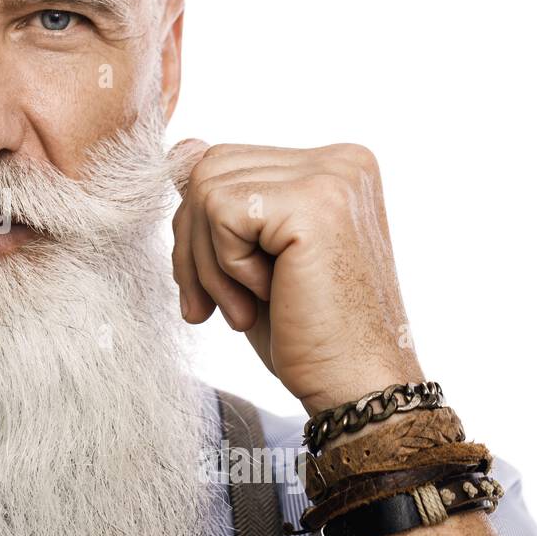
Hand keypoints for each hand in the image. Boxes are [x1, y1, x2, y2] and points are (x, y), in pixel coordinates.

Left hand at [170, 140, 422, 414]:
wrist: (356, 387)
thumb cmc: (307, 332)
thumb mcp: (253, 256)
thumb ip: (225, 200)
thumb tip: (180, 148)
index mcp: (332, 167)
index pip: (224, 164)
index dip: (199, 230)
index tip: (210, 291)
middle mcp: (339, 161)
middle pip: (208, 170)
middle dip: (192, 246)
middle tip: (214, 307)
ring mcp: (331, 176)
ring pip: (205, 189)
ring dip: (207, 262)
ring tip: (244, 307)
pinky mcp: (314, 202)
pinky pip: (220, 212)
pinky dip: (225, 266)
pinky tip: (266, 297)